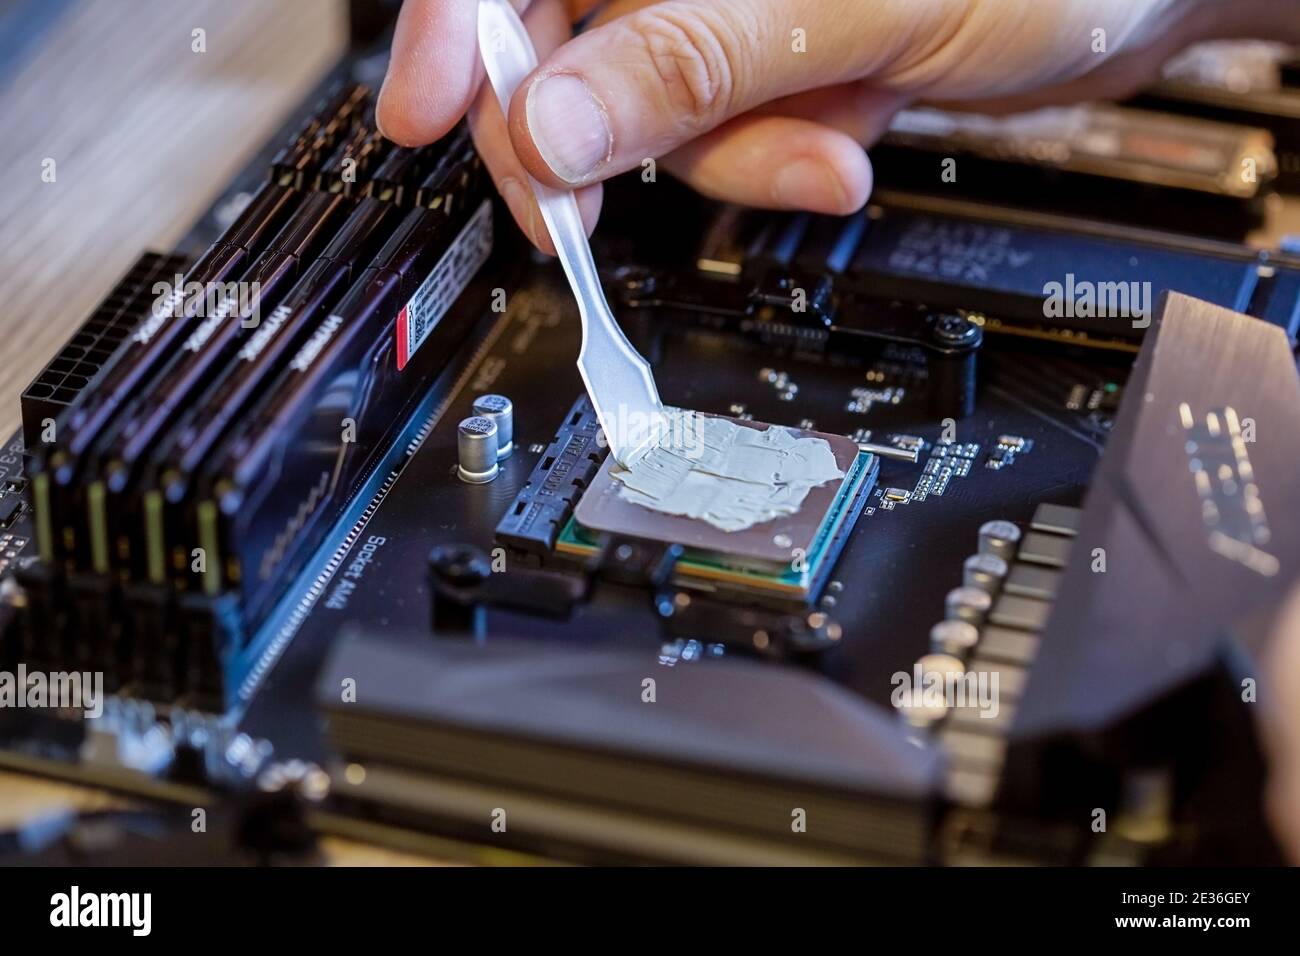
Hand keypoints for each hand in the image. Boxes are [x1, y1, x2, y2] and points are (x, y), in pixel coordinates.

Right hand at [376, 0, 1293, 252]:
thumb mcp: (840, 9)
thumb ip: (683, 63)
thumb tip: (546, 125)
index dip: (450, 30)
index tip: (421, 115)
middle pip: (559, 48)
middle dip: (604, 138)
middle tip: (602, 208)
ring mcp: (721, 1)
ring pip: (647, 113)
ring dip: (728, 159)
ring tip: (826, 146)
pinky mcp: (764, 56)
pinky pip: (717, 135)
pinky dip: (769, 161)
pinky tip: (838, 138)